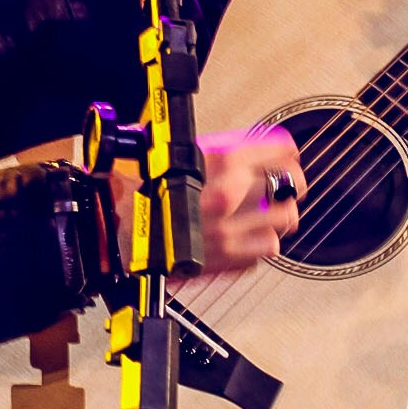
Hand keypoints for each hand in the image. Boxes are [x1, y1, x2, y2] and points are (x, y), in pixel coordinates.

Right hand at [107, 127, 304, 276]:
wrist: (118, 228)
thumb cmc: (142, 191)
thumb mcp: (182, 153)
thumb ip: (220, 152)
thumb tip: (246, 150)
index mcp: (221, 162)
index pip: (280, 151)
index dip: (287, 153)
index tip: (288, 156)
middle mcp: (230, 194)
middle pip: (288, 188)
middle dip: (289, 186)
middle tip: (286, 187)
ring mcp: (231, 228)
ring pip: (282, 222)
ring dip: (278, 217)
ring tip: (270, 214)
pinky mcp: (226, 259)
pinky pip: (263, 250)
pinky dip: (260, 244)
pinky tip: (249, 237)